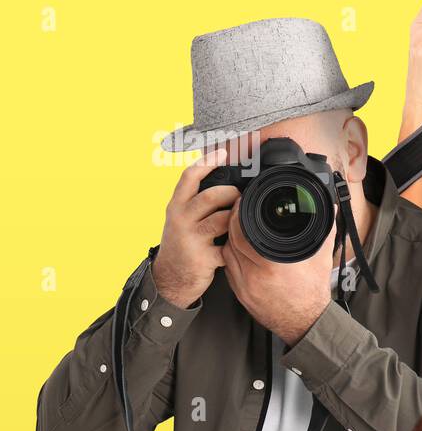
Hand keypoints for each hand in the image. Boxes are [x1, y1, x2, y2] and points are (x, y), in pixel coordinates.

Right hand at [152, 148, 239, 307]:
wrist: (170, 277)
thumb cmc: (183, 241)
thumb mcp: (181, 217)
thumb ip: (196, 200)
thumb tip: (226, 181)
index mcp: (176, 205)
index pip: (189, 176)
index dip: (207, 162)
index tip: (223, 153)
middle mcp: (181, 219)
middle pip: (212, 196)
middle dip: (232, 193)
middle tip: (239, 197)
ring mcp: (191, 239)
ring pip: (222, 220)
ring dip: (237, 217)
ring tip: (241, 218)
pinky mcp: (203, 258)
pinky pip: (229, 247)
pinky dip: (238, 245)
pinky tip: (240, 244)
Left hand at [222, 196, 334, 345]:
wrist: (305, 323)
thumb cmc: (313, 294)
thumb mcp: (321, 259)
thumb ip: (324, 230)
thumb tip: (328, 210)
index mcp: (273, 265)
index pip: (243, 232)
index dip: (240, 214)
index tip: (243, 203)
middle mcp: (255, 275)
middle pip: (232, 240)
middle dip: (233, 223)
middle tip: (239, 213)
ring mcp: (245, 286)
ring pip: (227, 254)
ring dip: (230, 240)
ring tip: (240, 231)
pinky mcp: (240, 294)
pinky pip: (229, 268)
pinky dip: (232, 257)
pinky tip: (240, 251)